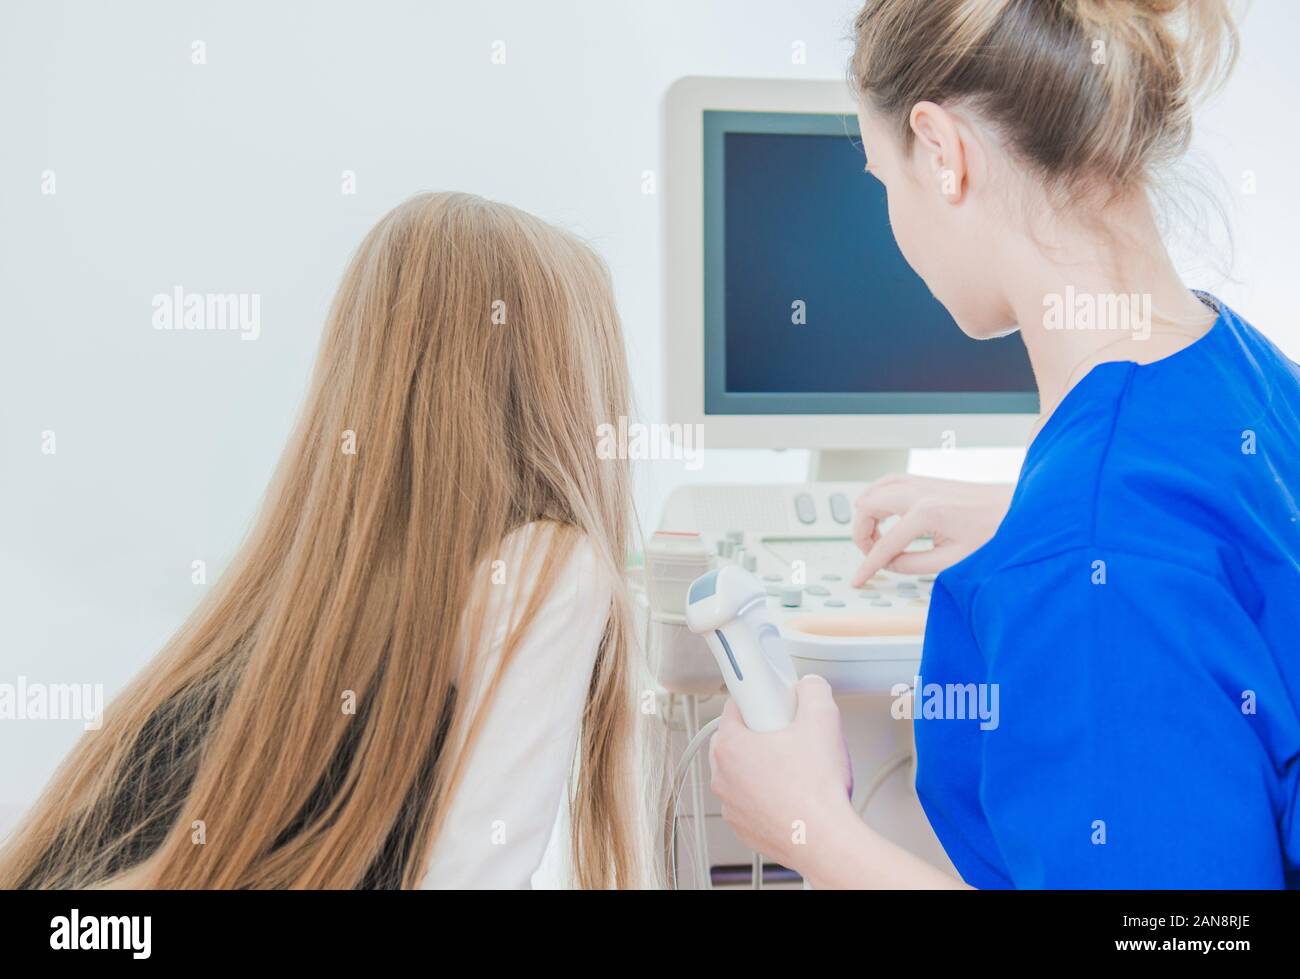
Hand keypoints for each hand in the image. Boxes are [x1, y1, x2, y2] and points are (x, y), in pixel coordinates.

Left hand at [708, 675, 853, 872]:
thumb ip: (813, 690)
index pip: (734, 705)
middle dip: (761, 732)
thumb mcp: (822, 719)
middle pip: (736, 738)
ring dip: (764, 766)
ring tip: (796, 768)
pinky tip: (793, 794)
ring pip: (743, 771)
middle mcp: (722, 775)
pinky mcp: (744, 826)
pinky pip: (750, 800)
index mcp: (730, 745)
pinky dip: (767, 795)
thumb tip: (810, 686)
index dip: (759, 698)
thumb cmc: (816, 791)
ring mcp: (731, 804)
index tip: (773, 702)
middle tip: (788, 735)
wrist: (824, 840)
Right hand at [851, 474, 1013, 585]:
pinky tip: (883, 513)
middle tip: (871, 554)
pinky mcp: (928, 481)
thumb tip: (889, 564)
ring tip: (875, 536)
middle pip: (868, 507)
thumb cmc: (993, 534)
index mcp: (926, 513)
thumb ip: (914, 564)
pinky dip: (878, 498)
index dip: (868, 565)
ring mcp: (923, 482)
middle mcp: (920, 492)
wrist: (1017, 512)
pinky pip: (889, 482)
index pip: (884, 544)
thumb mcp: (953, 560)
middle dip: (861, 533)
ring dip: (867, 513)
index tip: (859, 579)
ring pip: (874, 489)